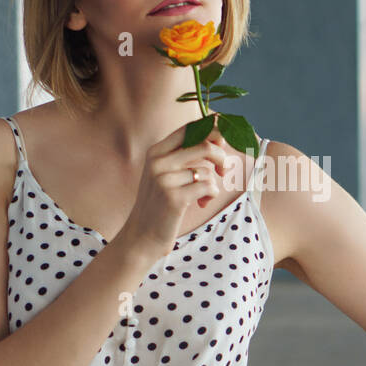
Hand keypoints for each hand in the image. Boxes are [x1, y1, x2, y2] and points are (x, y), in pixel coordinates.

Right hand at [116, 123, 228, 258]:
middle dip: (221, 157)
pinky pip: (209, 187)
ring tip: (202, 196)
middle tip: (223, 170)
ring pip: (207, 171)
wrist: (141, 237)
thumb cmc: (160, 204)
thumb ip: (185, 155)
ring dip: (212, 184)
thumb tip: (219, 137)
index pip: (190, 128)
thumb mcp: (166, 174)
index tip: (222, 145)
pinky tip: (201, 203)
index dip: (213, 132)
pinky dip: (211, 195)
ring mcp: (164, 179)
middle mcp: (157, 162)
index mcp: (155, 151)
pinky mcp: (174, 198)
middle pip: (204, 145)